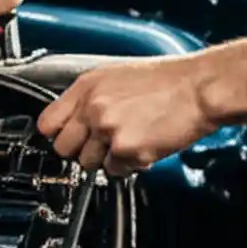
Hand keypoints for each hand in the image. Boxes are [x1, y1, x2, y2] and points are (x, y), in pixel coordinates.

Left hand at [37, 57, 217, 174]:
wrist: (199, 88)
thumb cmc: (168, 82)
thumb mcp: (117, 77)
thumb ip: (91, 99)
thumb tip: (76, 120)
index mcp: (86, 87)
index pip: (47, 123)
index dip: (58, 135)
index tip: (67, 139)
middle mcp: (92, 108)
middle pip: (63, 149)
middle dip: (81, 151)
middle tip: (102, 145)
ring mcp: (107, 130)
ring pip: (88, 163)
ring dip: (106, 159)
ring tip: (129, 142)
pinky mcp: (126, 150)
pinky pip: (114, 170)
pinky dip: (128, 165)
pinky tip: (143, 146)